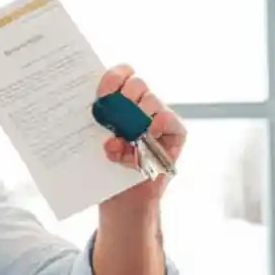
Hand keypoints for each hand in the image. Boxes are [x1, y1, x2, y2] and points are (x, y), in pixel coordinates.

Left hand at [97, 64, 186, 208]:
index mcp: (120, 102)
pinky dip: (158, 123)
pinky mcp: (175, 132)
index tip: (103, 93)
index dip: (113, 78)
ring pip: (151, 99)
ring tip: (128, 136)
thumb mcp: (99, 149)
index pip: (120, 75)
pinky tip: (150, 132)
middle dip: (124, 97)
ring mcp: (159, 116)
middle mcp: (141, 105)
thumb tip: (111, 141)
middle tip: (114, 116)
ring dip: (137, 116)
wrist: (124, 198)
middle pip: (136, 84)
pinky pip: (168, 118)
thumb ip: (102, 137)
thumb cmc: (109, 170)